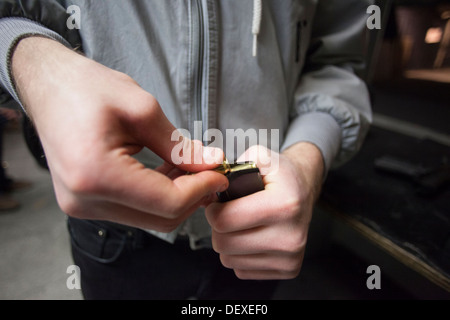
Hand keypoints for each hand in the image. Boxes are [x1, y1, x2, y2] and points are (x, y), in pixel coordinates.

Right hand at [12, 37, 227, 231]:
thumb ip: (179, 145)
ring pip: (149, 218)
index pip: (167, 203)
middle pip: (160, 219)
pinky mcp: (85, 203)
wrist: (47, 86)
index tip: (219, 173)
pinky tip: (167, 173)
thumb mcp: (141, 109)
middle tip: (210, 172)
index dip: (201, 190)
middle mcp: (85, 200)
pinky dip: (157, 197)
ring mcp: (82, 205)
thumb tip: (211, 163)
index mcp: (97, 175)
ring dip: (176, 198)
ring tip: (190, 169)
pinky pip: (133, 210)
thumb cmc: (85, 88)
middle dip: (192, 197)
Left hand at [205, 143, 323, 278]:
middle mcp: (291, 235)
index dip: (213, 210)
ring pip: (229, 260)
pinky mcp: (288, 269)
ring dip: (228, 243)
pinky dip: (240, 255)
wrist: (305, 190)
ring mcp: (291, 256)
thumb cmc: (281, 176)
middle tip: (227, 215)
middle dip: (218, 227)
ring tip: (240, 225)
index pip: (225, 220)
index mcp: (284, 205)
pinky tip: (251, 238)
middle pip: (224, 244)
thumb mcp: (261, 156)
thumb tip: (210, 183)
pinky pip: (242, 270)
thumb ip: (233, 165)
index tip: (217, 205)